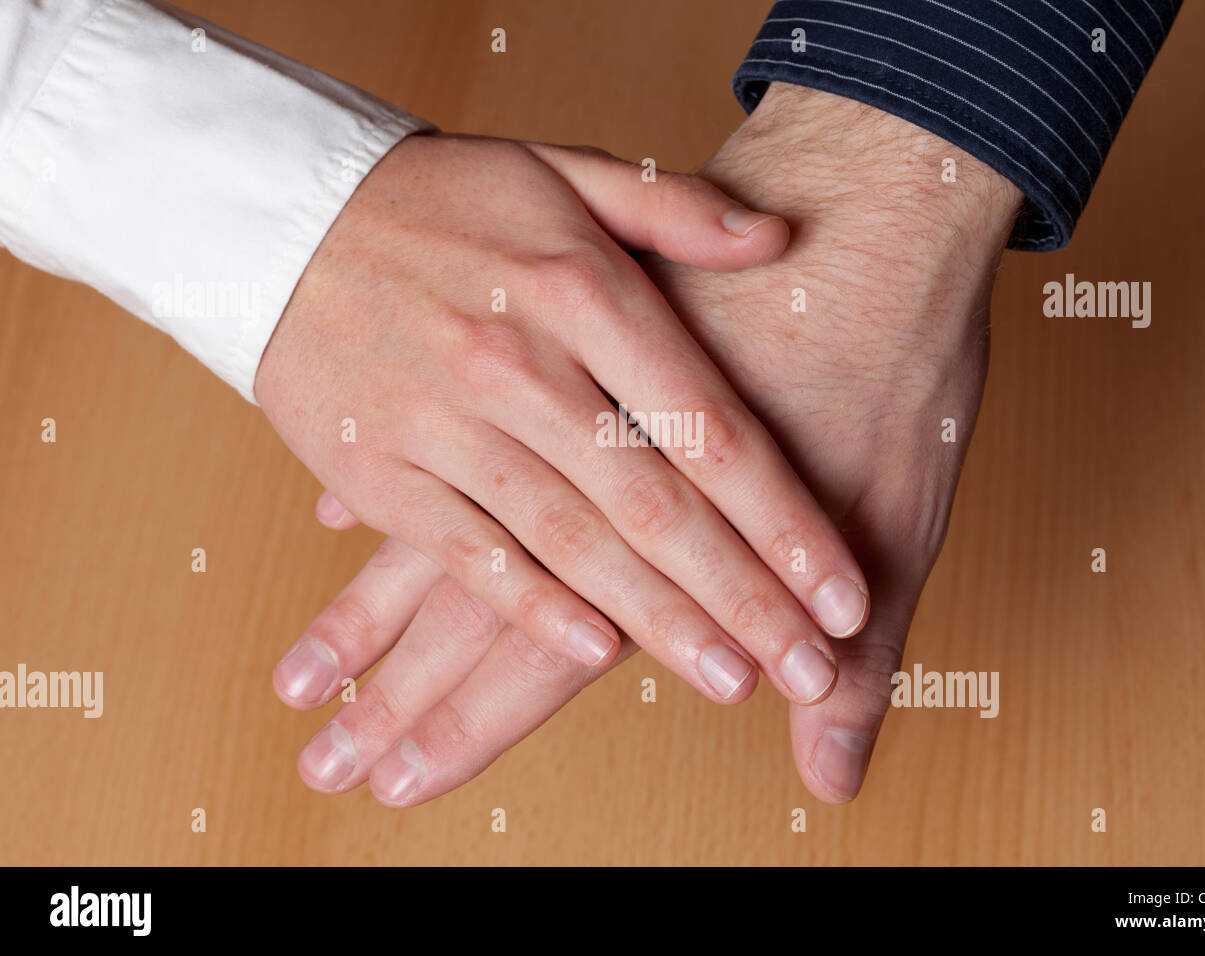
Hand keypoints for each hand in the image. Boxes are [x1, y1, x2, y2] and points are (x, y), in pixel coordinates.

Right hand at [274, 89, 1021, 804]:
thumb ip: (678, 211)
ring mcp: (445, 423)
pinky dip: (534, 606)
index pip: (708, 426)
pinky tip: (596, 651)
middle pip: (655, 503)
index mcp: (583, 290)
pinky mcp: (380, 473)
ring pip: (574, 542)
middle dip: (743, 595)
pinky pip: (470, 553)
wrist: (282, 212)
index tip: (842, 588)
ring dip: (659, 620)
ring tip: (733, 679)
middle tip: (811, 666)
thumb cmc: (444, 200)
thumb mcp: (566, 173)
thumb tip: (782, 237)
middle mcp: (521, 363)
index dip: (785, 518)